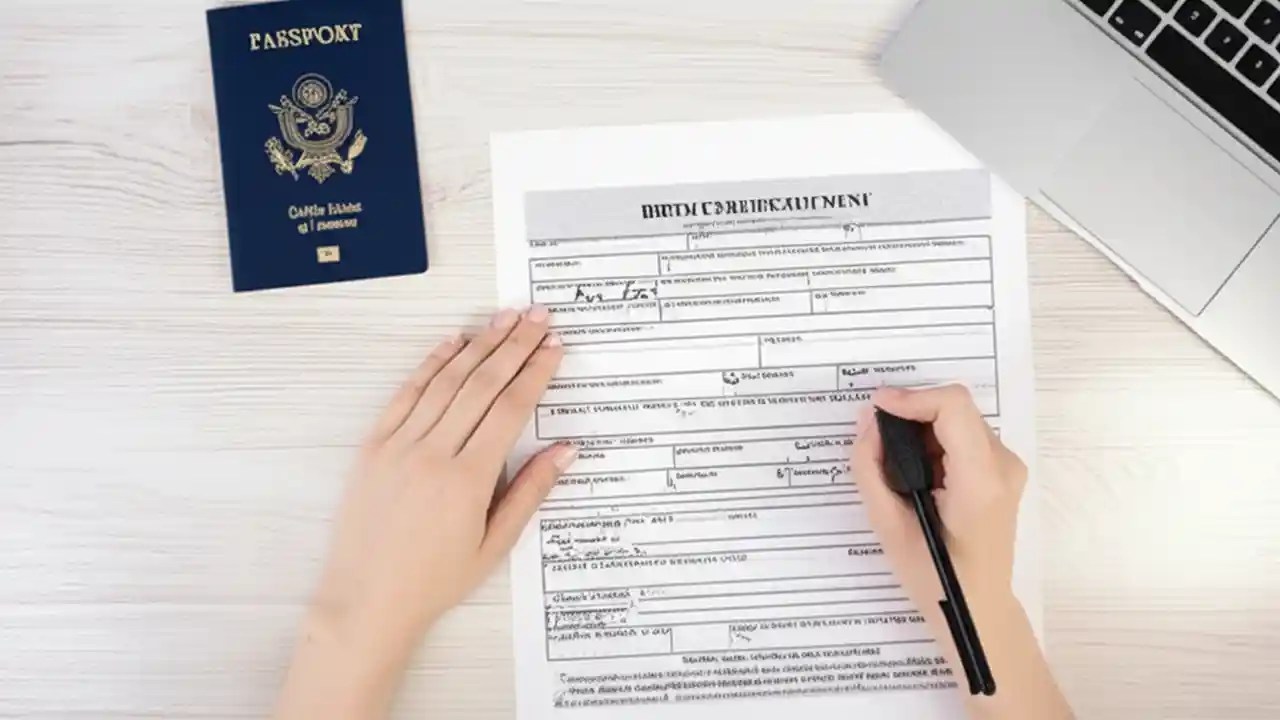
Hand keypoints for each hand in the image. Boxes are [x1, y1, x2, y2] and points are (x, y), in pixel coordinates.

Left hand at [275, 306, 576, 719]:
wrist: (366, 600)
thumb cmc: (433, 581)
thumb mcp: (494, 545)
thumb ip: (529, 491)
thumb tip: (564, 451)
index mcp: (467, 480)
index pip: (510, 410)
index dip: (535, 373)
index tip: (554, 347)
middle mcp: (432, 454)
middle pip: (481, 385)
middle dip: (514, 346)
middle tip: (538, 316)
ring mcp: (398, 446)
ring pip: (445, 382)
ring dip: (478, 345)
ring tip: (505, 318)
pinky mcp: (373, 447)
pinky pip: (405, 395)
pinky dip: (431, 365)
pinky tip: (453, 343)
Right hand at [852, 385, 1024, 625]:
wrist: (978, 608)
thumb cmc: (935, 577)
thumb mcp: (888, 525)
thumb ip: (871, 468)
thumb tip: (868, 421)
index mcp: (980, 480)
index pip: (952, 407)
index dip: (910, 398)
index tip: (876, 407)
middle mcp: (1004, 465)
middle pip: (954, 409)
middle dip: (911, 414)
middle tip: (877, 440)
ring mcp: (1008, 468)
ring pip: (957, 419)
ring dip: (921, 428)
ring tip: (894, 462)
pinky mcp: (1003, 472)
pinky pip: (964, 436)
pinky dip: (934, 441)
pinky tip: (916, 472)